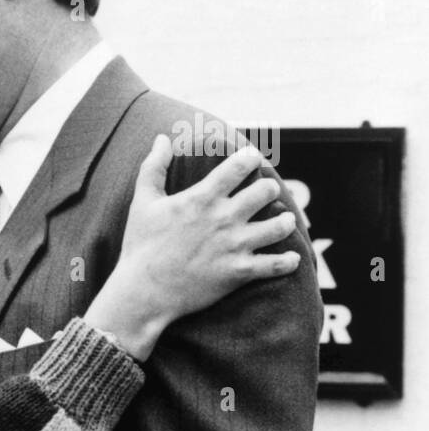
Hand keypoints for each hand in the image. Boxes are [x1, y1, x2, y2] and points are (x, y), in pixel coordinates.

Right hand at [84, 134, 299, 359]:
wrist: (142, 292)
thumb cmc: (140, 245)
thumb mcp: (142, 202)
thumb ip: (153, 167)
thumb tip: (161, 138)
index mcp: (202, 198)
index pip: (239, 166)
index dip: (251, 159)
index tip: (253, 160)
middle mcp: (223, 218)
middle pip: (266, 192)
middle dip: (269, 189)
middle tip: (265, 194)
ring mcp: (234, 246)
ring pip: (279, 226)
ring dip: (285, 221)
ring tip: (283, 221)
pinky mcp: (239, 272)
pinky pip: (277, 264)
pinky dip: (289, 260)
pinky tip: (290, 257)